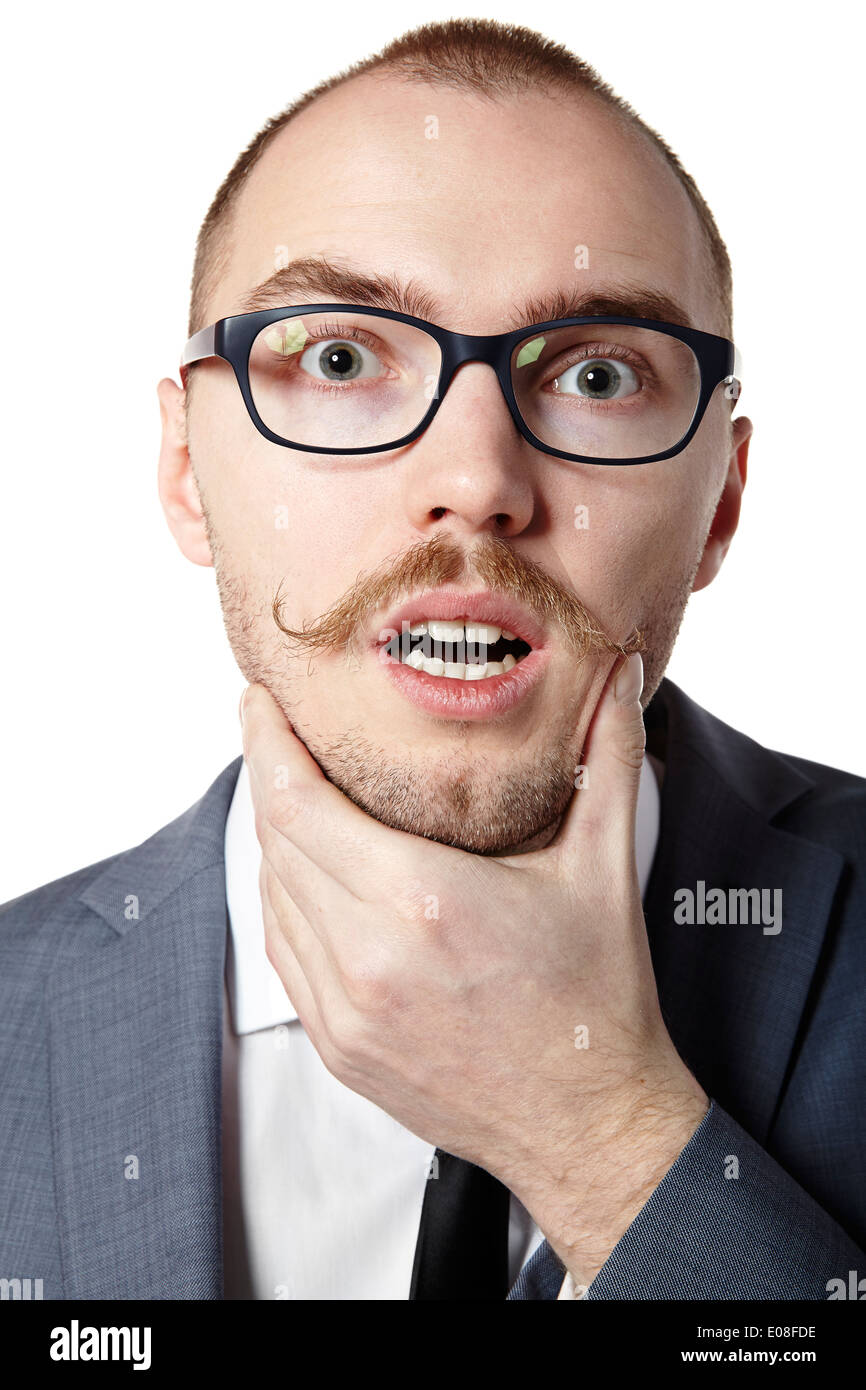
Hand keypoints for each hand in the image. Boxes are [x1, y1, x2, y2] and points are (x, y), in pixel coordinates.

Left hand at [241, 652, 707, 1284]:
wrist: (590, 1123)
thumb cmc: (597, 997)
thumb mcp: (604, 866)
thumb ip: (605, 756)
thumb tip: (618, 673)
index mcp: (421, 901)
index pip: (299, 802)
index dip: (267, 742)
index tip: (261, 699)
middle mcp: (368, 956)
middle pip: (276, 841)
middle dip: (267, 774)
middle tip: (275, 730)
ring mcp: (344, 1011)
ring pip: (271, 897)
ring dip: (275, 839)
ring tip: (293, 793)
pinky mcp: (338, 1047)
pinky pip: (284, 954)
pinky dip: (285, 902)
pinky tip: (309, 875)